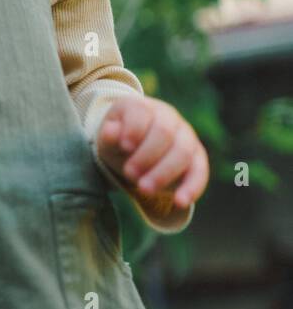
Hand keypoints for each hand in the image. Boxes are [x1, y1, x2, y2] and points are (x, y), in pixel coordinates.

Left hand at [96, 95, 208, 209]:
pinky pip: (200, 171)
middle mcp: (168, 117)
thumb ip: (109, 135)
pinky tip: (179, 202)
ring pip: (183, 152)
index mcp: (142, 107)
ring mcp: (186, 135)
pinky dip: (192, 187)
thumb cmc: (119, 141)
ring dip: (164, 173)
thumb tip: (109, 131)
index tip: (124, 147)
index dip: (134, 130)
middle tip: (129, 174)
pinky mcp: (197, 157)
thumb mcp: (108, 138)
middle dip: (146, 156)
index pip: (142, 112)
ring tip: (144, 189)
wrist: (134, 148)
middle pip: (164, 133)